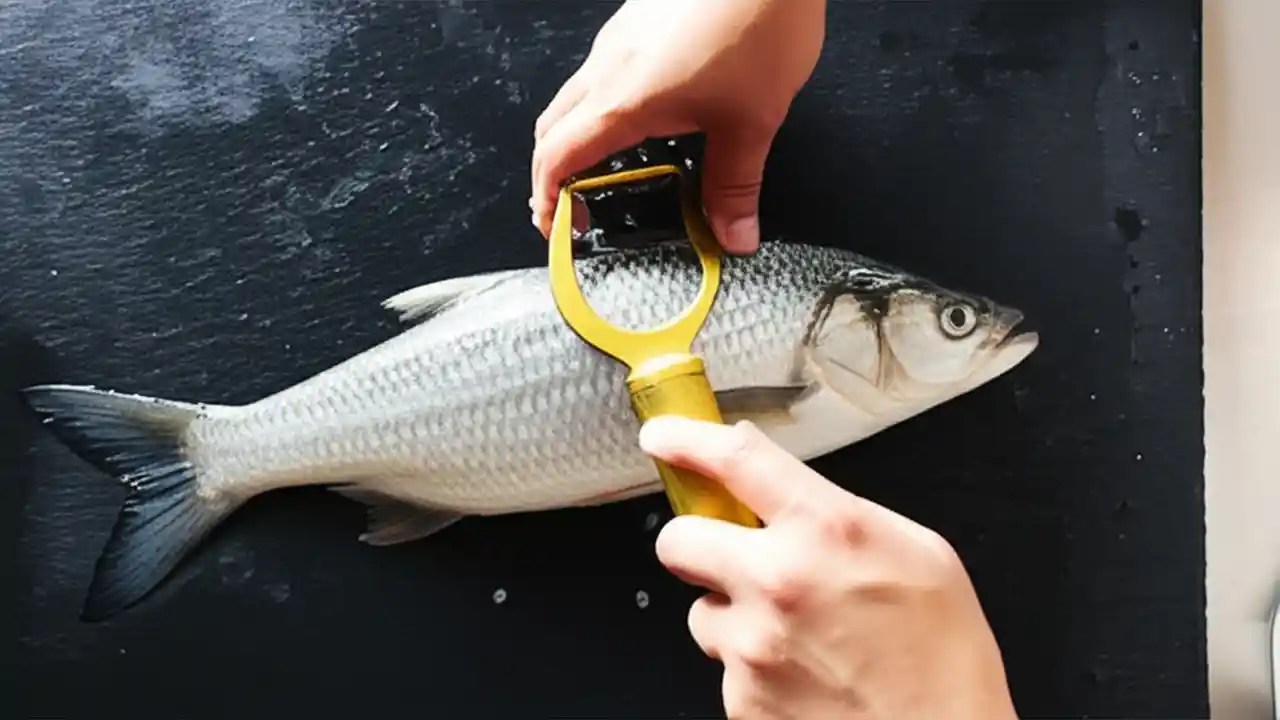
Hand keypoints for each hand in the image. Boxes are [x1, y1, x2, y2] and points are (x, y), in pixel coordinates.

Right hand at [530, 0, 825, 254]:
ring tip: (610, 169)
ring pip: (575, 97)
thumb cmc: (757, 25)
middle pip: (552, 129)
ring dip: (578, 138)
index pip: (557, 159)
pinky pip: (602, 72)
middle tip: (574, 208)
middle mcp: (606, 67)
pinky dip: (604, 107)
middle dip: (552, 175)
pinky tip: (647, 115)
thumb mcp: (751, 122)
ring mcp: (618, 39)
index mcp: (622, 101)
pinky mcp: (638, 20)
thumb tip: (733, 237)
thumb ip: (735, 186)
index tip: (559, 232)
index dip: (548, 201)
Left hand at [638, 416, 1018, 719]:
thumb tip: (783, 492)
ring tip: (793, 633)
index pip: (733, 460)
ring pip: (701, 612)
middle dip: (696, 542)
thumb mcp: (918, 551)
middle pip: (677, 539)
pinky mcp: (742, 700)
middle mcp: (778, 581)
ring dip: (733, 615)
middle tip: (728, 554)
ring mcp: (754, 646)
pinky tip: (802, 673)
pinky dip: (753, 668)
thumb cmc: (943, 655)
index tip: (664, 435)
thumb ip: (840, 514)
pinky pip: (726, 668)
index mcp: (826, 529)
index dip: (684, 438)